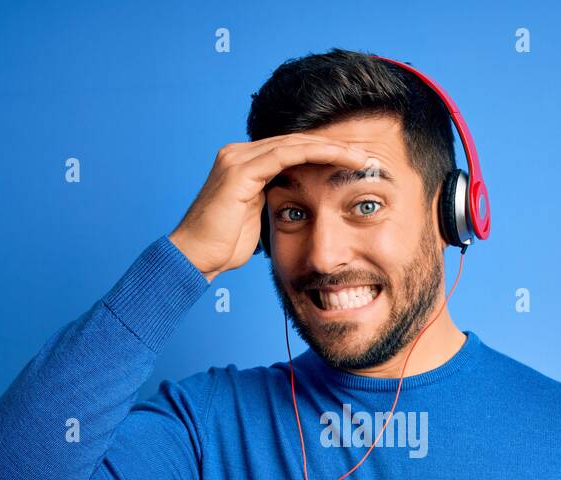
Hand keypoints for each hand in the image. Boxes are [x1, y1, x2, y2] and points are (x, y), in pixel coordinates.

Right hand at [168, 133, 369, 282]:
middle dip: (334, 147)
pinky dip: (315, 154)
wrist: (194, 257)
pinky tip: (339, 158)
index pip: (291, 150)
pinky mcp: (240, 170)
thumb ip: (271, 201)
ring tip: (361, 157)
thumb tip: (294, 203)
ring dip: (331, 148)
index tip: (353, 164)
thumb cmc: (223, 246)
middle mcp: (238, 153)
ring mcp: (237, 158)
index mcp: (243, 163)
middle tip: (366, 155)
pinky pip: (286, 154)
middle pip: (296, 141)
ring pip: (295, 143)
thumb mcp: (255, 218)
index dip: (324, 154)